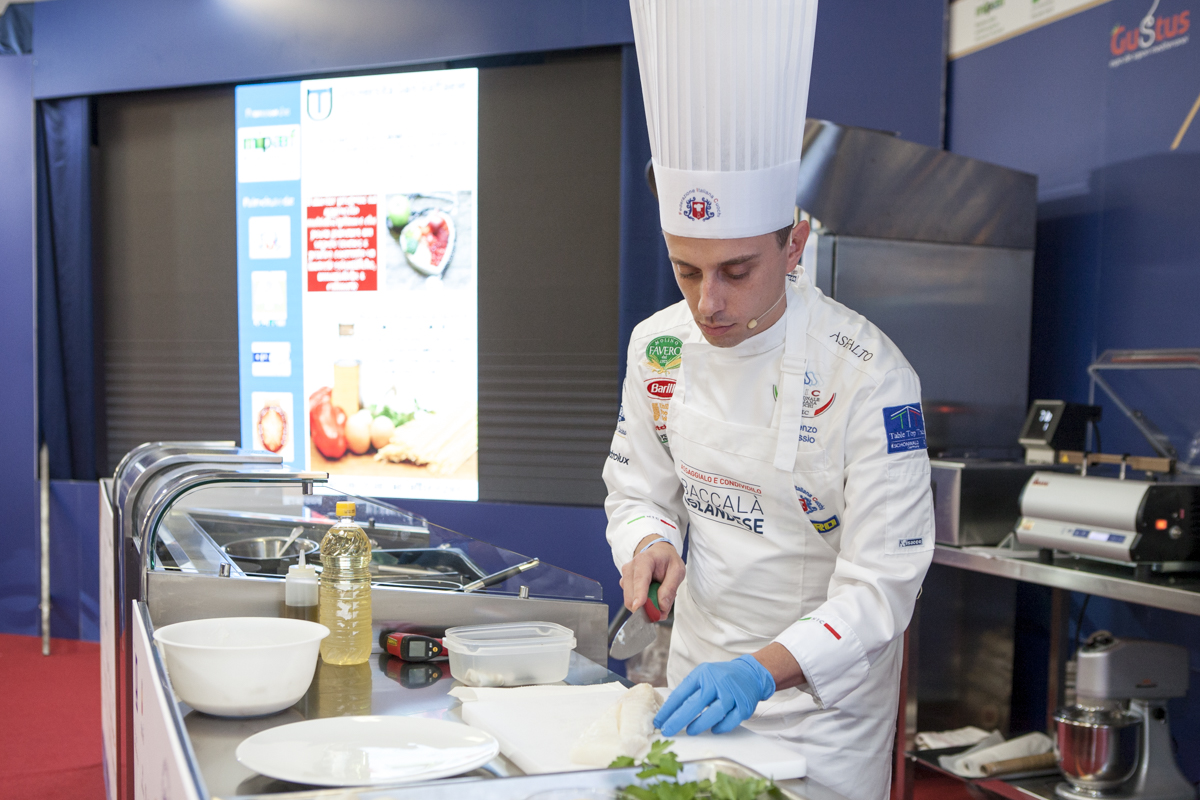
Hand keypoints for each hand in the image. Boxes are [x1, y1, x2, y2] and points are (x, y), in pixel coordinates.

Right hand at [620, 535, 684, 615]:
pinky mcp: (624, 585)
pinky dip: (642, 604)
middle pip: (632, 594)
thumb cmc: (667, 560)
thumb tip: (662, 607)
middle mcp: (630, 568)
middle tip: (663, 610)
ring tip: (658, 597)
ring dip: (645, 606)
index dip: (638, 594)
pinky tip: (650, 595)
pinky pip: (631, 601)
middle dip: (646, 607)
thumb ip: (670, 589)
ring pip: (630, 601)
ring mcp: (625, 577)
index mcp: (644, 560)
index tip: (638, 607)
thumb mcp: (677, 571)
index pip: (640, 579)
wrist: (658, 553)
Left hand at [654, 655, 775, 735]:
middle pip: (695, 704)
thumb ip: (690, 691)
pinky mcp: (744, 706)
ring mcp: (731, 694)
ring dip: (699, 724)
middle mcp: (717, 683)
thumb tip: (670, 712)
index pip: (681, 693)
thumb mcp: (703, 675)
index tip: (659, 721)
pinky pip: (730, 721)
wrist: (750, 673)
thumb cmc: (721, 677)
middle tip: (668, 730)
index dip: (668, 709)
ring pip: (713, 713)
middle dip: (678, 720)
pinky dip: (720, 727)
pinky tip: (713, 729)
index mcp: (702, 674)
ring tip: (690, 730)